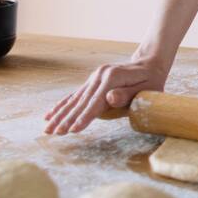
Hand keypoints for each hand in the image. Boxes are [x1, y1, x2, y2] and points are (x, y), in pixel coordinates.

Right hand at [42, 52, 168, 134]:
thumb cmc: (151, 81)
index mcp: (112, 78)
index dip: (84, 117)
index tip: (73, 129)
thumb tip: (109, 99)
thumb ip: (127, 95)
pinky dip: (62, 105)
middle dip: (66, 118)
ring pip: (74, 99)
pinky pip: (75, 95)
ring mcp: (94, 77)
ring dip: (60, 114)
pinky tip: (50, 114)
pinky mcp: (92, 81)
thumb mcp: (146, 89)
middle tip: (53, 133)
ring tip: (47, 128)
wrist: (149, 64)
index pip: (95, 102)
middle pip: (80, 101)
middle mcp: (99, 76)